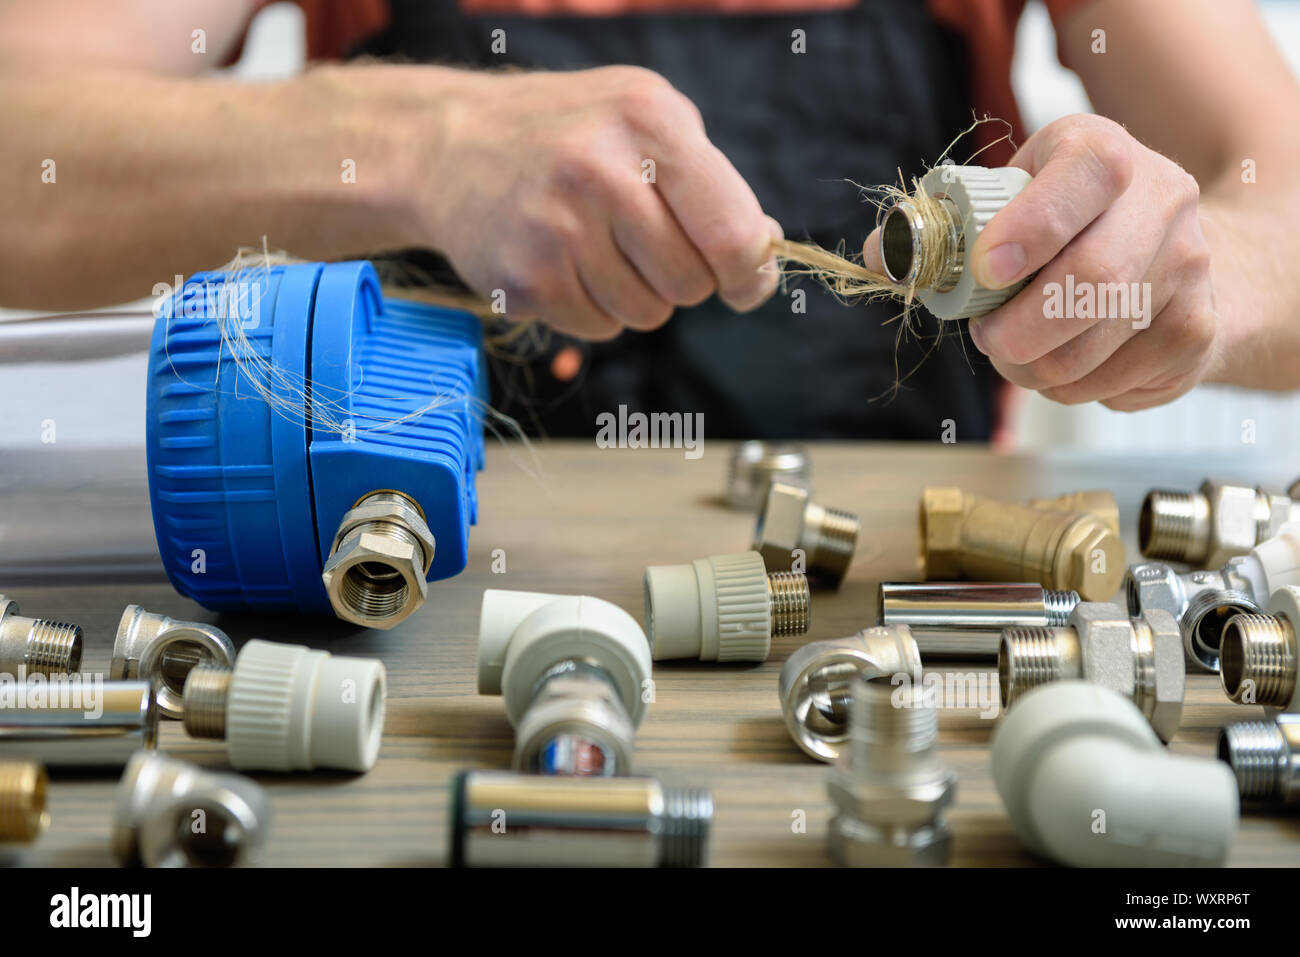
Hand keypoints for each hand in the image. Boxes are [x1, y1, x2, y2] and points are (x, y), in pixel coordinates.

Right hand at [417, 66, 781, 339]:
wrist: (452, 146)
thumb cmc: (573, 133)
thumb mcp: (649, 119)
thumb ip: (714, 184)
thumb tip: (763, 257)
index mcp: (648, 123)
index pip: (732, 233)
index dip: (750, 272)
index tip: (747, 281)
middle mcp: (600, 173)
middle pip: (692, 284)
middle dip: (683, 277)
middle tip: (645, 241)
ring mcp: (556, 230)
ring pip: (648, 314)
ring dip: (637, 294)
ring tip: (597, 244)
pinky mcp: (524, 281)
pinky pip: (599, 328)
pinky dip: (593, 307)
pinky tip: (563, 260)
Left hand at [863, 114, 1217, 410]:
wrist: (1170, 255)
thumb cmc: (1066, 226)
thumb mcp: (1009, 202)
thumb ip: (941, 228)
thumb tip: (880, 258)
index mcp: (1101, 152)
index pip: (1085, 175)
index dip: (1031, 226)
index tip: (987, 269)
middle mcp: (1162, 198)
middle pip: (1094, 278)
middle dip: (1021, 329)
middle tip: (990, 342)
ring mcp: (1190, 265)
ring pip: (1099, 343)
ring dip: (1037, 370)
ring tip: (1018, 358)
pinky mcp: (1197, 329)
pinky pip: (1118, 381)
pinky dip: (1073, 390)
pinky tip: (1065, 366)